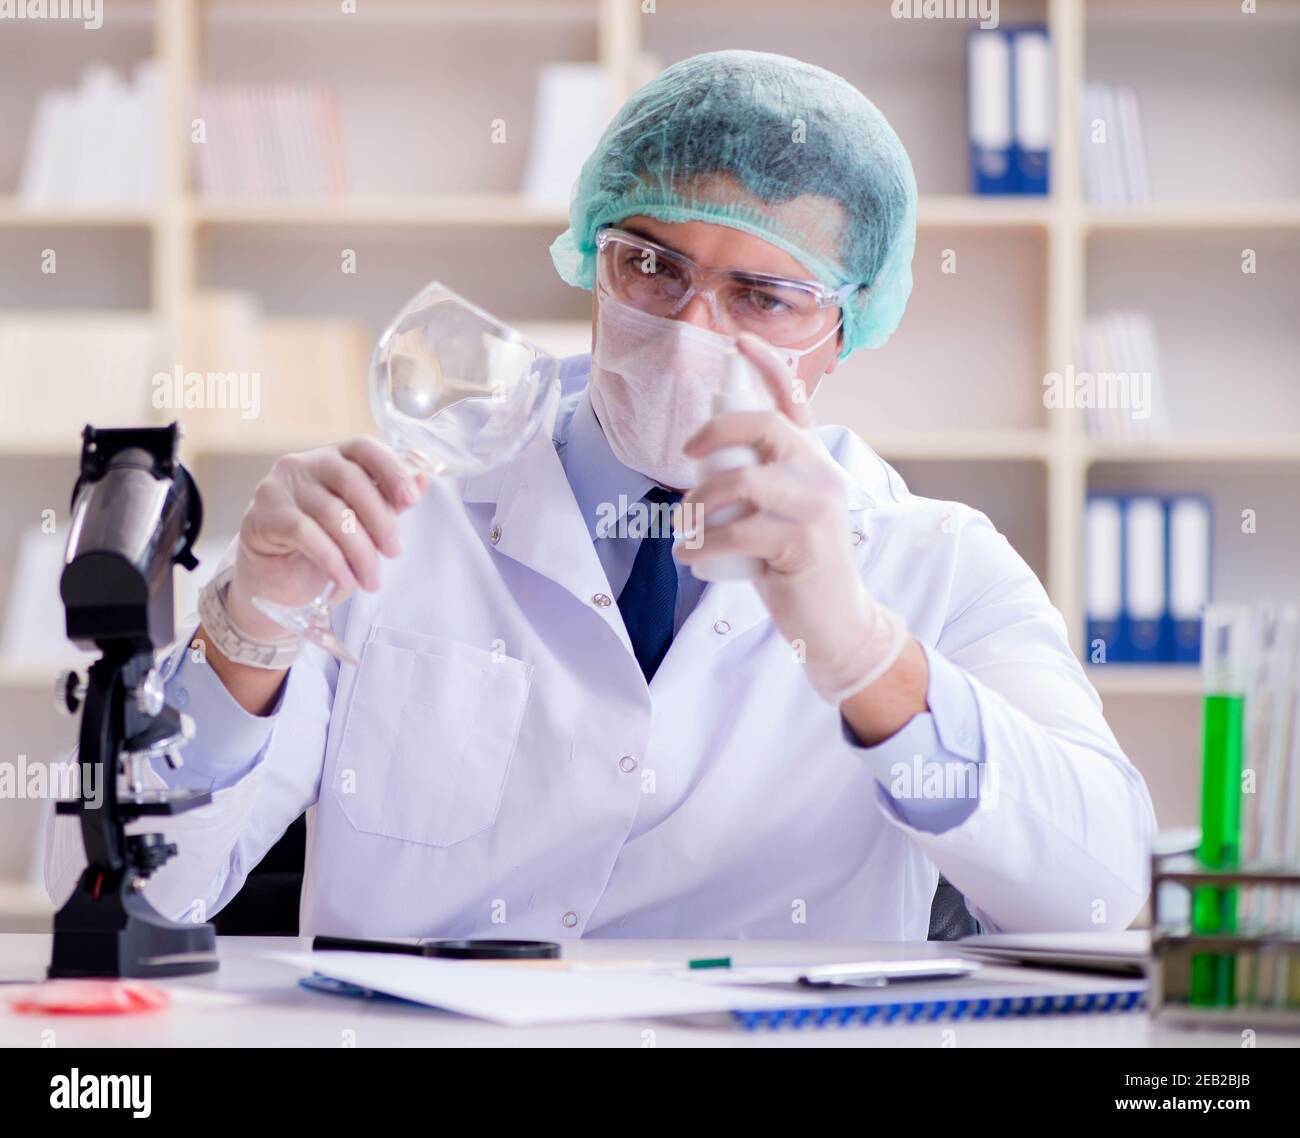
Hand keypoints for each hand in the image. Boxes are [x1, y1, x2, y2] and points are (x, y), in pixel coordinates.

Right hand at [228, 438, 426, 640]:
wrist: (273, 577)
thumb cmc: (321, 542)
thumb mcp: (360, 522)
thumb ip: (387, 501)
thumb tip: (422, 479)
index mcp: (334, 457)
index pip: (364, 448)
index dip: (392, 470)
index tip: (411, 500)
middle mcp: (304, 464)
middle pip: (351, 481)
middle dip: (380, 520)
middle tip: (395, 552)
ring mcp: (280, 486)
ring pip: (332, 512)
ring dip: (359, 551)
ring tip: (371, 580)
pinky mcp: (263, 515)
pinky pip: (306, 534)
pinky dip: (332, 560)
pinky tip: (346, 579)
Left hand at [677, 332, 909, 705]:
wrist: (834, 621)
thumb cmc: (795, 566)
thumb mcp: (779, 514)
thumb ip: (756, 484)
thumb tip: (701, 465)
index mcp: (813, 461)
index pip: (794, 402)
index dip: (768, 366)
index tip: (739, 340)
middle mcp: (821, 474)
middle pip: (765, 426)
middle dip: (715, 433)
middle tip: (685, 456)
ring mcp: (817, 506)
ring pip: (744, 482)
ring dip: (700, 505)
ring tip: (684, 528)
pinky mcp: (805, 542)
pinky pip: (740, 530)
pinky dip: (704, 545)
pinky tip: (690, 556)